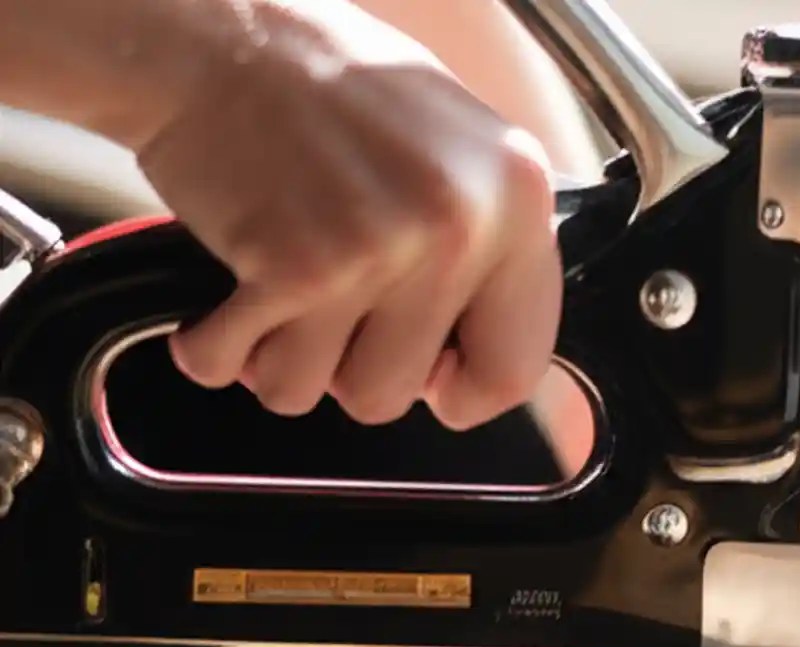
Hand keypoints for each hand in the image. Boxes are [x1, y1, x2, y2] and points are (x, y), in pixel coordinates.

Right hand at [137, 1, 559, 427]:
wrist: (228, 36)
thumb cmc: (338, 89)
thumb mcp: (460, 153)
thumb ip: (487, 251)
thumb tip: (484, 354)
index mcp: (517, 202)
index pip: (515, 366)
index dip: (462, 387)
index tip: (431, 374)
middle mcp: (459, 229)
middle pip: (399, 393)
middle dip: (351, 364)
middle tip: (331, 299)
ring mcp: (377, 251)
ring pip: (318, 391)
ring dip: (283, 354)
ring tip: (281, 284)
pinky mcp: (292, 267)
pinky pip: (242, 369)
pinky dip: (217, 346)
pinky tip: (228, 299)